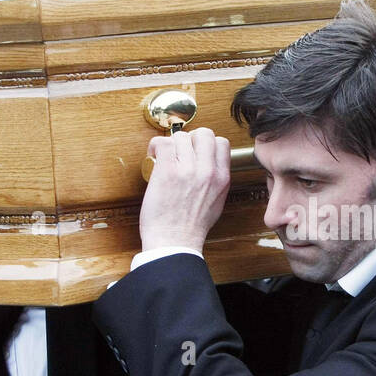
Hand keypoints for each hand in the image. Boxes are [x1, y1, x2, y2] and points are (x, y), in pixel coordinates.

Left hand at [138, 127, 230, 252]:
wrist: (174, 242)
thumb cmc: (191, 228)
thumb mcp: (217, 202)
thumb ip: (216, 180)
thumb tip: (209, 164)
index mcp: (222, 178)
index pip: (222, 142)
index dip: (207, 143)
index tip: (196, 151)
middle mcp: (208, 171)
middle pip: (204, 133)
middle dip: (190, 139)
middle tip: (179, 151)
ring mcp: (188, 170)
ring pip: (181, 136)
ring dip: (171, 144)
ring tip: (164, 157)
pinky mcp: (167, 171)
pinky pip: (162, 143)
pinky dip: (155, 147)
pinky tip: (153, 158)